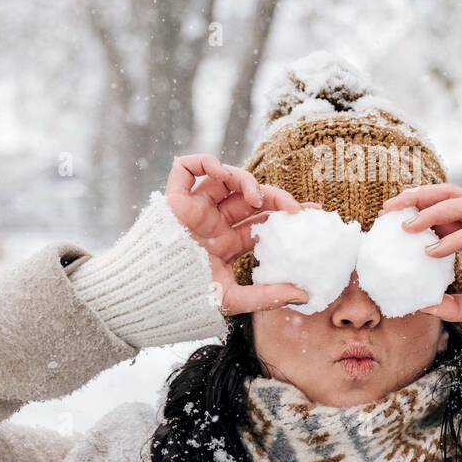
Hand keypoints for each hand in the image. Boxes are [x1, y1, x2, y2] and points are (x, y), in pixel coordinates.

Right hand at [165, 153, 319, 314]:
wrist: (148, 297)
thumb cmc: (185, 299)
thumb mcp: (232, 299)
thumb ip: (267, 296)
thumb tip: (304, 293)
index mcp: (227, 244)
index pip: (262, 222)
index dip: (287, 215)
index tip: (312, 214)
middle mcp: (213, 223)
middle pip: (249, 199)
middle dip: (275, 197)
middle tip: (295, 208)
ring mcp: (195, 209)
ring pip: (225, 179)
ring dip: (246, 180)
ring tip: (256, 198)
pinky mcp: (174, 199)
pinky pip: (187, 167)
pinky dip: (207, 162)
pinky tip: (223, 174)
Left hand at [380, 183, 461, 326]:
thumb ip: (451, 305)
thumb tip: (420, 307)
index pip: (443, 209)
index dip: (416, 206)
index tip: (388, 214)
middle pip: (450, 196)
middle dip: (419, 197)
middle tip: (390, 208)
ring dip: (433, 212)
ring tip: (408, 226)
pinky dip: (456, 238)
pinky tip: (434, 250)